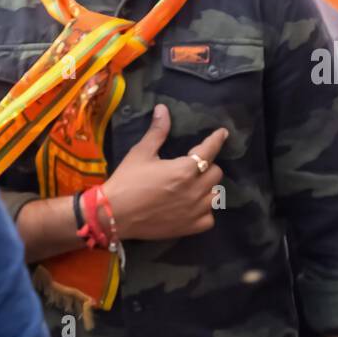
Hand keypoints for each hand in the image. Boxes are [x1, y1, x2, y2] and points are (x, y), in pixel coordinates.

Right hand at [104, 104, 226, 240]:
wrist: (114, 214)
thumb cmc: (128, 180)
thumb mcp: (141, 152)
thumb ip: (157, 131)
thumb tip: (163, 109)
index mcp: (184, 169)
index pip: (209, 150)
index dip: (216, 140)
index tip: (222, 134)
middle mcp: (195, 190)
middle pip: (216, 173)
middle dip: (207, 166)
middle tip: (195, 164)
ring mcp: (194, 211)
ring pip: (215, 196)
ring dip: (207, 188)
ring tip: (195, 185)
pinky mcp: (190, 227)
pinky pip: (209, 218)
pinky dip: (204, 211)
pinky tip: (193, 206)